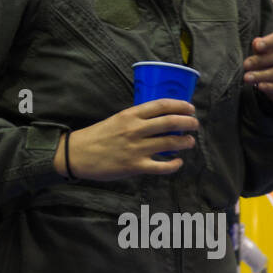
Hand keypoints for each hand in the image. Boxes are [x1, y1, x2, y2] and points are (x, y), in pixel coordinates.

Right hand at [59, 99, 198, 180]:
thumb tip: (159, 119)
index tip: (190, 108)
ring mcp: (136, 148)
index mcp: (130, 115)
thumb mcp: (116, 119)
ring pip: (170, 143)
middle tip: (194, 124)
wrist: (77, 154)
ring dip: (185, 142)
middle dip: (188, 123)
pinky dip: (174, 164)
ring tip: (189, 141)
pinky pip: (162, 166)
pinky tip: (178, 162)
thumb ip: (136, 119)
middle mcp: (135, 129)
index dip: (180, 105)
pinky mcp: (135, 166)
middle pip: (171, 122)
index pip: (161, 106)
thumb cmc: (97, 136)